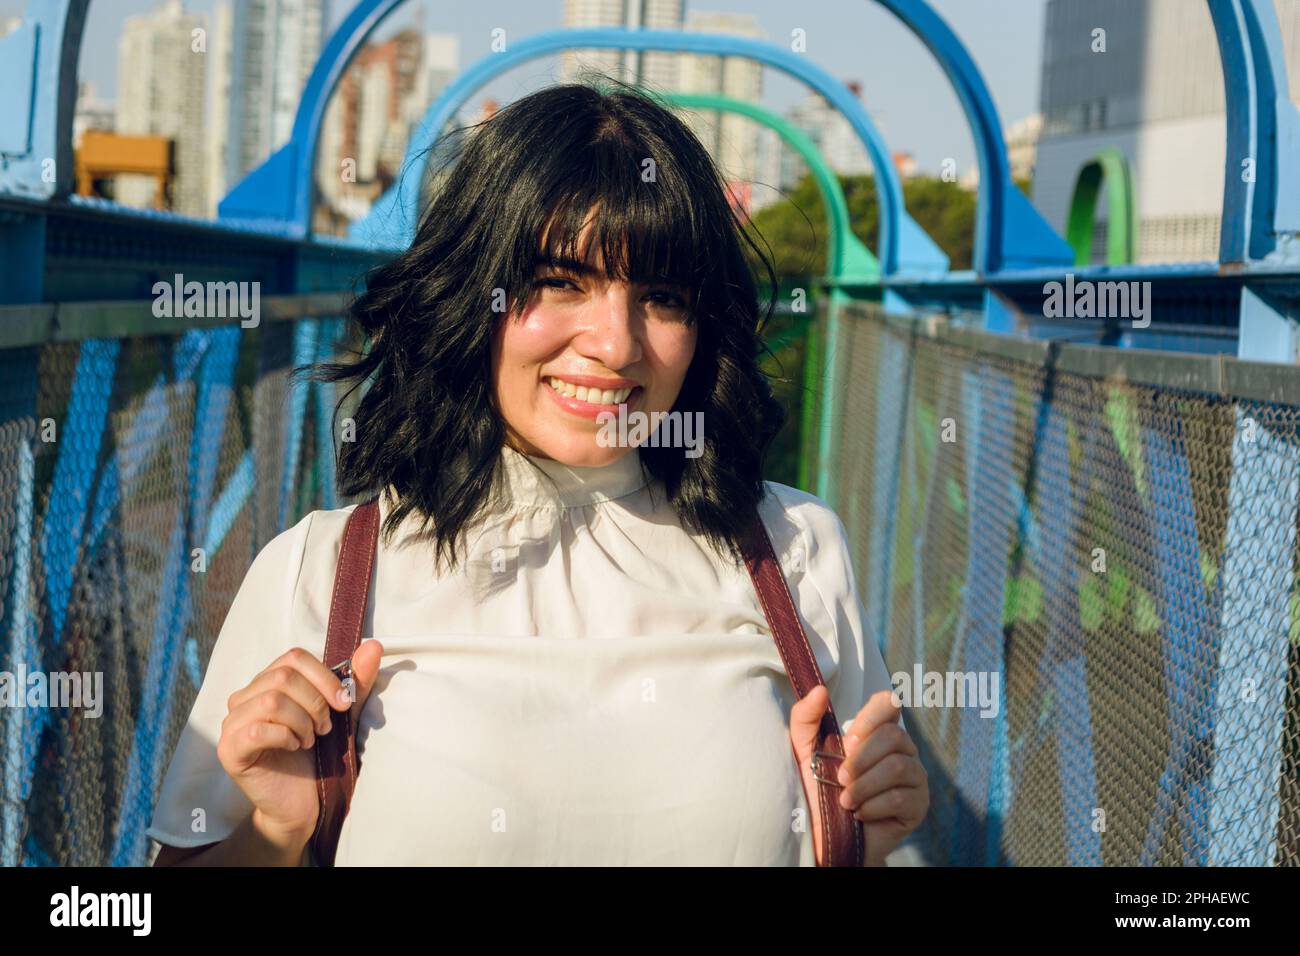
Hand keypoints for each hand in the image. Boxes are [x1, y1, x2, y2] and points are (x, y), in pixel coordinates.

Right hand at [216, 641, 384, 846]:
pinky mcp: (229, 749)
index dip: (324, 677)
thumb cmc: (317, 754)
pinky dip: (286, 737)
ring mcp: (232, 723)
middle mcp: (243, 698)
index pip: (294, 657)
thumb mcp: (341, 713)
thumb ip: (355, 682)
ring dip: (302, 722)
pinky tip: (294, 748)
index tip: (344, 703)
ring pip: (271, 701)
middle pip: (283, 677)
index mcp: (266, 682)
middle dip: (315, 702)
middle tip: (325, 728)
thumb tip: (374, 645)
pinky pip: (257, 730)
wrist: (302, 801)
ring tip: (309, 739)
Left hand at [789, 686, 927, 865]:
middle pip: (894, 736)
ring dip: (864, 786)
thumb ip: (806, 718)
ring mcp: (914, 778)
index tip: (848, 738)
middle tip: (840, 778)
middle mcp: (902, 751)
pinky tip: (860, 814)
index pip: (888, 704)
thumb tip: (819, 689)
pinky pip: (901, 798)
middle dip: (861, 759)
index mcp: (877, 733)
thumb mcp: (803, 751)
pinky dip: (873, 807)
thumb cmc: (817, 791)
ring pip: (898, 767)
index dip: (872, 716)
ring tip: (845, 801)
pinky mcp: (918, 806)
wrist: (825, 837)